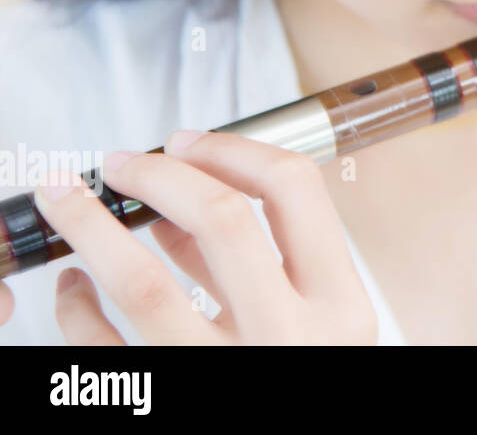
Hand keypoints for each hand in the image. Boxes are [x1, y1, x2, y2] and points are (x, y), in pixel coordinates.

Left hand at [33, 130, 377, 344]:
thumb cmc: (303, 374)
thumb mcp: (320, 325)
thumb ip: (271, 265)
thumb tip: (181, 207)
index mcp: (340, 306)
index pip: (295, 191)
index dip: (233, 149)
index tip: (188, 140)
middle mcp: (290, 339)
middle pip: (221, 220)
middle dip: (160, 173)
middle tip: (121, 161)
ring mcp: (226, 376)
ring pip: (142, 283)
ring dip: (91, 227)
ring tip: (64, 198)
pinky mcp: (169, 408)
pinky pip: (101, 354)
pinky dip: (75, 308)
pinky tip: (69, 286)